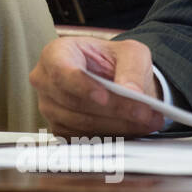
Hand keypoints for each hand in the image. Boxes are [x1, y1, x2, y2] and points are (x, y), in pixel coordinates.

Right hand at [29, 36, 165, 136]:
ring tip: (146, 121)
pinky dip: (111, 136)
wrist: (111, 77)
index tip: (104, 96)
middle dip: (113, 109)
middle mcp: (45, 81)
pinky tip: (131, 129)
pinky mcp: (59, 128)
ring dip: (117, 125)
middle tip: (144, 112)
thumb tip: (131, 91)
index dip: (82, 86)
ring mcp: (49, 107)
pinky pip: (83, 138)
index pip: (61, 72)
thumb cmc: (112, 60)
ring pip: (81, 123)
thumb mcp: (130, 53)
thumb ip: (132, 69)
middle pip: (74, 101)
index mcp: (55, 54)